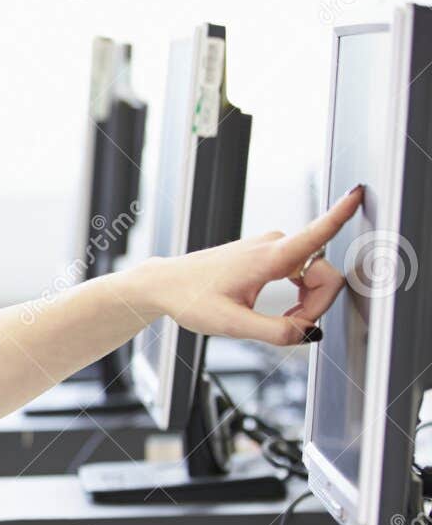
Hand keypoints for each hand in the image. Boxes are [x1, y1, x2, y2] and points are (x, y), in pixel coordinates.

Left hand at [129, 187, 361, 345]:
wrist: (166, 284)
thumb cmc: (190, 298)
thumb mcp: (231, 324)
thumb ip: (274, 332)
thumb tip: (309, 333)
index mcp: (269, 256)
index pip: (316, 232)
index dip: (341, 213)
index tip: (358, 191)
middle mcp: (275, 244)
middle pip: (326, 275)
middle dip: (317, 306)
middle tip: (290, 329)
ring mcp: (273, 247)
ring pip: (316, 277)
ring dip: (308, 303)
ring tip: (280, 322)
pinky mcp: (270, 254)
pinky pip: (304, 275)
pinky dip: (300, 297)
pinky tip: (282, 312)